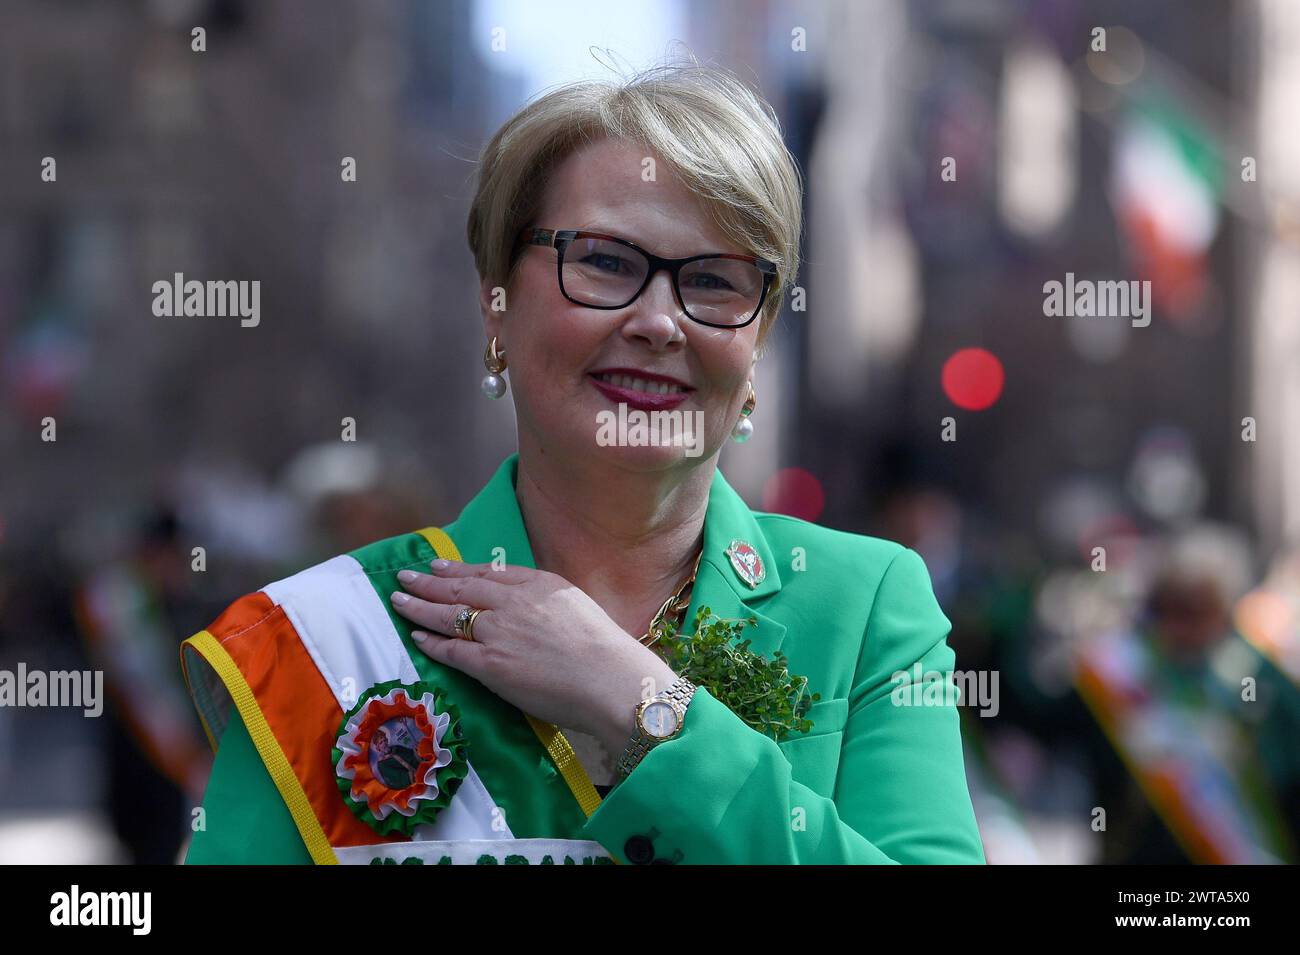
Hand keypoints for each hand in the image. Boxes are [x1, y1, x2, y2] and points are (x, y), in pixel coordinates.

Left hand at [390, 559, 678, 752]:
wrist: (610, 678)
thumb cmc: (604, 649)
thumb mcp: (576, 605)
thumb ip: (546, 600)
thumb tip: (527, 603)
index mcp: (537, 584)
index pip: (488, 573)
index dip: (458, 570)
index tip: (438, 566)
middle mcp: (513, 602)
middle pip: (459, 588)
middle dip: (427, 582)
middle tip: (404, 577)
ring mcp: (498, 632)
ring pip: (448, 614)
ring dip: (419, 606)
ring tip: (398, 600)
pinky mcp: (491, 664)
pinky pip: (452, 650)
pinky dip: (431, 641)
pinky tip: (416, 635)